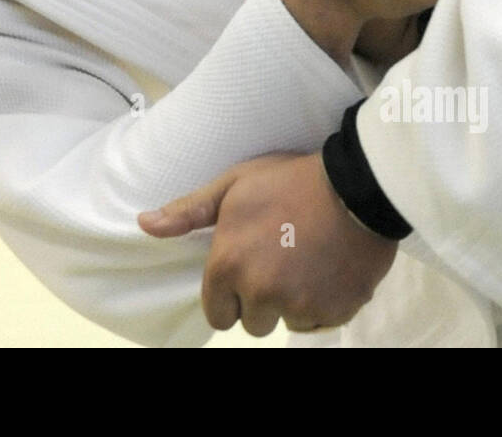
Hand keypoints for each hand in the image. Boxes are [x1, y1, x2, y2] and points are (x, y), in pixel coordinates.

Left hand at [138, 153, 396, 335]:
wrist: (357, 184)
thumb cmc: (288, 181)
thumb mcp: (233, 185)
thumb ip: (188, 212)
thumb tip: (144, 225)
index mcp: (229, 266)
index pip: (217, 312)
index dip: (230, 292)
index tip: (246, 268)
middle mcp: (261, 292)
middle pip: (253, 320)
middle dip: (262, 298)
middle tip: (279, 258)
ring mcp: (300, 305)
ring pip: (287, 321)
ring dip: (292, 301)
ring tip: (305, 260)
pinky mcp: (335, 311)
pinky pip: (319, 320)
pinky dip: (322, 302)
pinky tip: (327, 268)